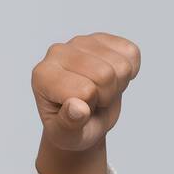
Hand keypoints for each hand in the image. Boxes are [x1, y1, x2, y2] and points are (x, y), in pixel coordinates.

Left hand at [32, 32, 139, 151]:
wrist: (83, 118)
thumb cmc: (72, 128)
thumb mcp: (67, 136)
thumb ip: (69, 124)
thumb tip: (77, 107)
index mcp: (42, 76)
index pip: (85, 91)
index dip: (89, 107)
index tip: (77, 110)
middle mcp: (57, 52)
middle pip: (105, 74)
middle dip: (106, 96)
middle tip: (91, 101)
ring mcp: (80, 41)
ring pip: (121, 65)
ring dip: (118, 85)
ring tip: (99, 91)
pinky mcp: (101, 38)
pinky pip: (131, 52)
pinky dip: (129, 72)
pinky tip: (111, 77)